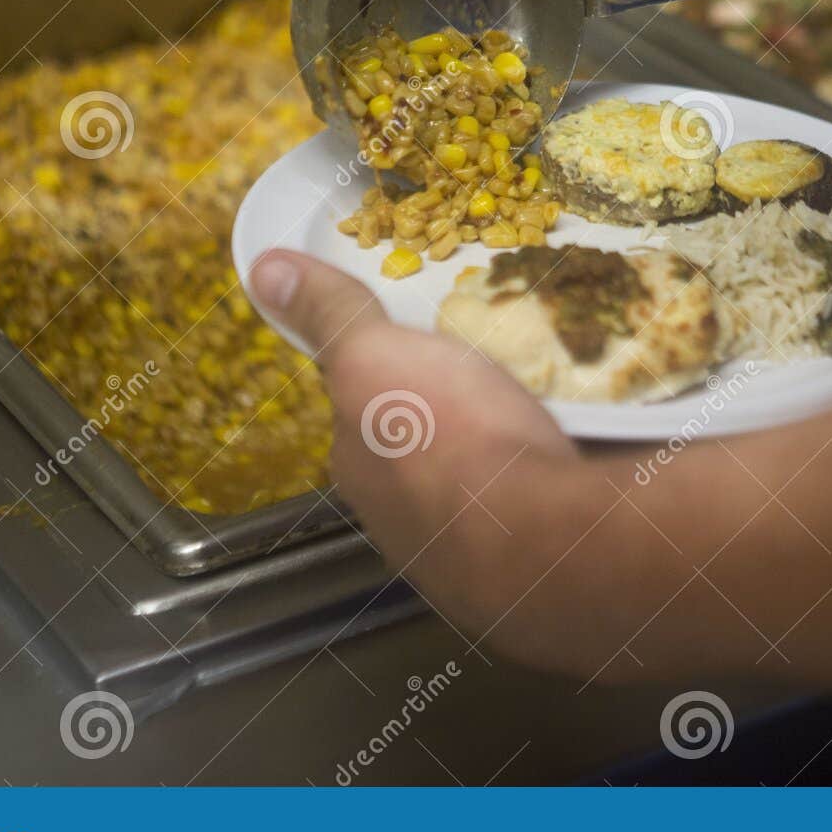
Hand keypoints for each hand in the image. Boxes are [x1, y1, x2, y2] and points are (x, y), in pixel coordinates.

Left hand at [247, 250, 581, 636]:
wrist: (538, 537)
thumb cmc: (446, 436)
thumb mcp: (376, 355)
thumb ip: (331, 315)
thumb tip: (265, 270)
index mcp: (358, 463)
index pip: (360, 409)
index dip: (385, 371)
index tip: (421, 341)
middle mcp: (398, 515)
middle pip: (417, 447)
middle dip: (446, 413)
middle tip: (487, 368)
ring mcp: (461, 547)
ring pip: (475, 480)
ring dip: (498, 447)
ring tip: (534, 406)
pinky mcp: (525, 561)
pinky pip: (529, 501)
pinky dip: (540, 474)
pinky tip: (566, 452)